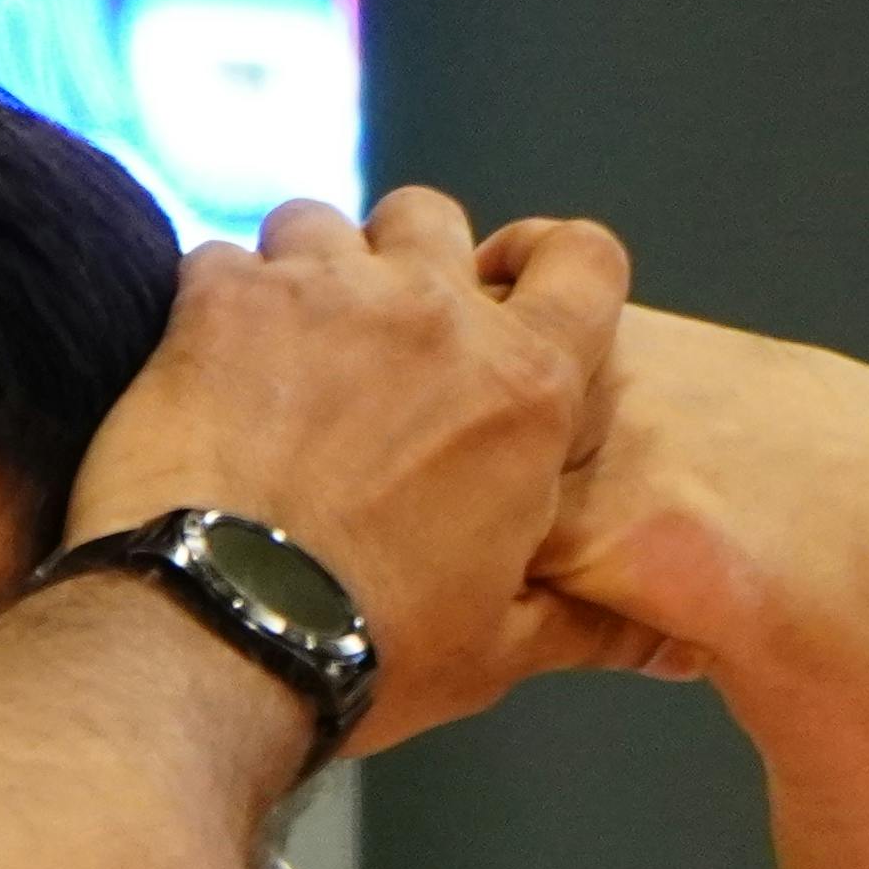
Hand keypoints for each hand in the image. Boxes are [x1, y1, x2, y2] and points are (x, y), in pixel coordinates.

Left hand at [63, 187, 624, 759]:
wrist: (223, 637)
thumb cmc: (372, 652)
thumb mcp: (498, 650)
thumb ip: (585, 622)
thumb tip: (670, 646)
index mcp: (524, 388)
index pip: (586, 262)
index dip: (549, 263)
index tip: (509, 290)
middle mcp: (432, 314)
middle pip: (431, 217)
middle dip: (405, 259)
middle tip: (372, 338)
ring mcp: (322, 293)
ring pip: (319, 222)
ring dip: (304, 272)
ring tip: (276, 352)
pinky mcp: (221, 300)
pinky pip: (217, 258)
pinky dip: (210, 305)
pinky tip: (198, 370)